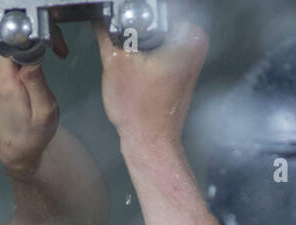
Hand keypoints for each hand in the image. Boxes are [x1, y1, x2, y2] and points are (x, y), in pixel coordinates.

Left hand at [0, 26, 66, 181]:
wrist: (15, 146)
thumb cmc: (32, 131)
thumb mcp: (45, 111)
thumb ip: (37, 81)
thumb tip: (31, 54)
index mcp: (1, 80)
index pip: (9, 37)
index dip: (29, 34)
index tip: (45, 45)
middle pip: (2, 30)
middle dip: (25, 33)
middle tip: (46, 49)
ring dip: (16, 37)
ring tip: (33, 57)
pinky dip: (6, 42)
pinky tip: (19, 59)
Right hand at [94, 9, 208, 148]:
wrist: (149, 141)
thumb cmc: (139, 111)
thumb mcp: (114, 63)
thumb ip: (106, 33)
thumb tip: (99, 17)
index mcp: (188, 35)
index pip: (154, 8)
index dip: (130, 15)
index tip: (116, 24)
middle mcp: (196, 42)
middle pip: (156, 20)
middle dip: (134, 28)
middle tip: (121, 46)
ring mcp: (192, 56)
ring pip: (157, 34)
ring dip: (137, 39)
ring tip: (126, 57)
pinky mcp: (183, 68)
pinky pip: (161, 48)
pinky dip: (145, 52)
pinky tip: (133, 65)